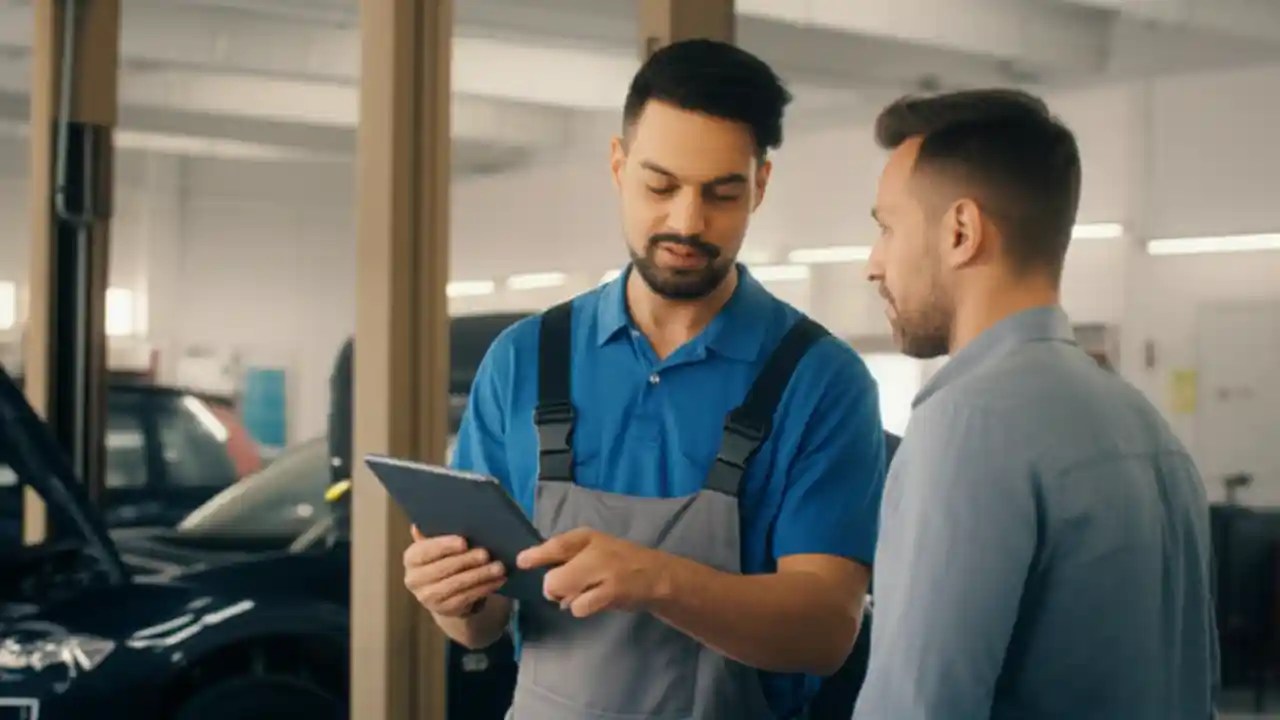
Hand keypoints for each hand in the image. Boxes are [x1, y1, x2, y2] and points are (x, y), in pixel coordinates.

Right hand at [403, 525, 505, 617]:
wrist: (447, 590)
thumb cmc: (446, 558)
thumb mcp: (440, 545)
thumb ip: (433, 533)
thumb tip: (417, 526)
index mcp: (411, 558)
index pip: (424, 551)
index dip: (444, 546)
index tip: (463, 542)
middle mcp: (414, 580)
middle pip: (442, 568)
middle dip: (466, 560)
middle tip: (486, 553)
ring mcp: (428, 597)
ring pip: (456, 584)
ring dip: (480, 575)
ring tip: (499, 567)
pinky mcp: (445, 610)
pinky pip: (466, 597)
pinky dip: (484, 588)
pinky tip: (498, 580)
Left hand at [516, 528, 670, 617]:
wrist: (656, 575)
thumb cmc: (619, 561)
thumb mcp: (593, 548)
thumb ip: (566, 555)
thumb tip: (534, 566)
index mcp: (586, 537)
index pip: (556, 545)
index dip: (536, 555)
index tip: (521, 562)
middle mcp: (594, 551)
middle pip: (554, 578)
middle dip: (552, 588)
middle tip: (560, 591)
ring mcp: (604, 572)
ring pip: (565, 593)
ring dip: (569, 599)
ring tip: (586, 594)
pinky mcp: (611, 592)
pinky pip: (580, 607)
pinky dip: (582, 608)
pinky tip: (595, 602)